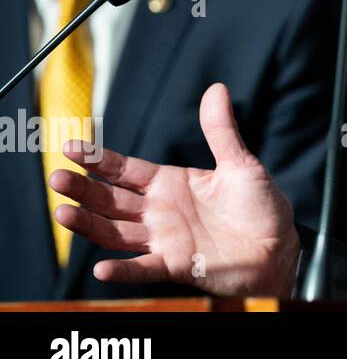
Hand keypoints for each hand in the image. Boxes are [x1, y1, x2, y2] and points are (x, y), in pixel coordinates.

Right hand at [50, 82, 299, 297]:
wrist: (279, 248)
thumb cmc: (261, 207)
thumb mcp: (242, 164)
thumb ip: (222, 131)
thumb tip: (216, 89)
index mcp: (171, 183)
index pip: (125, 170)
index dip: (98, 160)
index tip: (71, 147)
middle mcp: (160, 211)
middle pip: (111, 199)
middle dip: (83, 189)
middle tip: (56, 178)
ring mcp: (164, 240)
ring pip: (115, 232)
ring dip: (89, 224)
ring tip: (62, 213)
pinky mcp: (175, 266)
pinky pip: (143, 269)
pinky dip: (122, 269)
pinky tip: (102, 267)